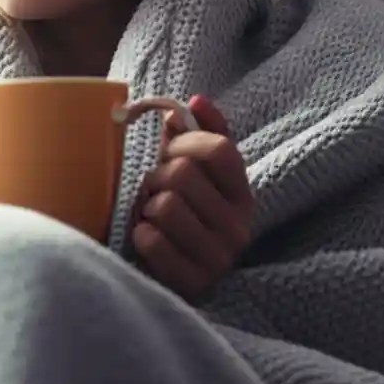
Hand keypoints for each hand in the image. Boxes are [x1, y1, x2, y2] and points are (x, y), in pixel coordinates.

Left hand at [132, 95, 253, 302]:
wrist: (168, 279)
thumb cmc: (179, 216)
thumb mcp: (195, 175)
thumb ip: (197, 136)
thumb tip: (196, 100)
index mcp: (243, 195)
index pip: (219, 149)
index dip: (184, 142)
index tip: (168, 150)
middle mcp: (239, 227)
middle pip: (182, 174)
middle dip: (156, 178)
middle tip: (152, 191)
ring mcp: (219, 258)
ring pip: (164, 206)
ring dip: (146, 209)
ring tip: (150, 218)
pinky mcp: (193, 283)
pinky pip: (152, 241)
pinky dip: (140, 236)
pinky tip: (147, 240)